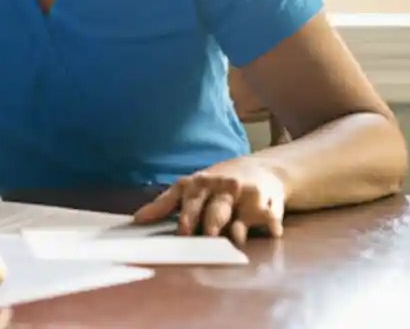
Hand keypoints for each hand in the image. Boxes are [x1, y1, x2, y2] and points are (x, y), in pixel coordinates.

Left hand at [132, 157, 286, 246]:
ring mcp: (248, 197)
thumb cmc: (217, 186)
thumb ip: (165, 204)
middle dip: (212, 221)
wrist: (263, 170)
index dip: (188, 216)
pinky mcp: (270, 208)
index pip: (191, 199)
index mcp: (201, 184)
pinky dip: (270, 227)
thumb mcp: (191, 188)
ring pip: (242, 215)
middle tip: (208, 235)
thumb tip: (137, 220)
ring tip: (236, 238)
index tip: (183, 231)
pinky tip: (272, 232)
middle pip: (216, 208)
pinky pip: (269, 220)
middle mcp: (224, 188)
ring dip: (239, 227)